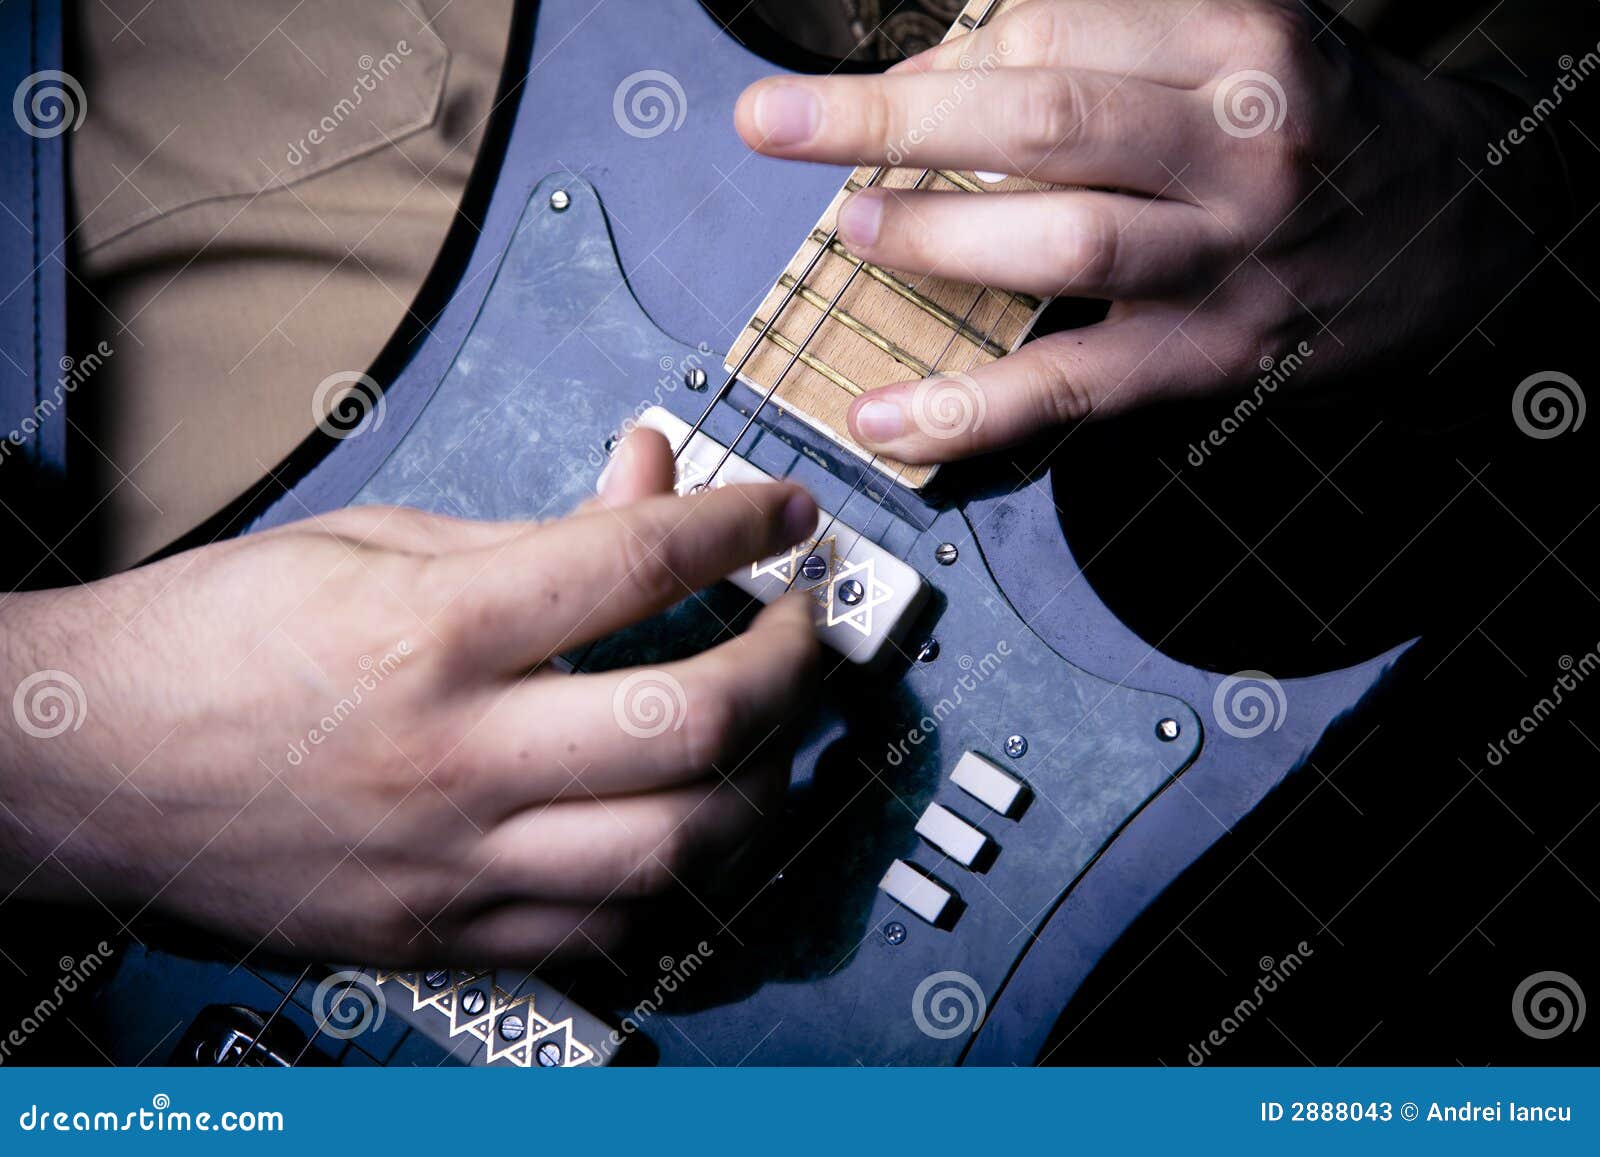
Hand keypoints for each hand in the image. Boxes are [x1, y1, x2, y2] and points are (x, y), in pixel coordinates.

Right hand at [0, 430, 819, 965]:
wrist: (71, 770)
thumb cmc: (208, 642)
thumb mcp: (370, 543)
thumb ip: (533, 528)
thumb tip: (648, 481)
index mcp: (430, 632)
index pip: (635, 564)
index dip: (739, 525)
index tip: (785, 515)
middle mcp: (453, 757)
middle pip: (692, 724)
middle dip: (789, 666)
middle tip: (803, 627)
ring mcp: (451, 865)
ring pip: (676, 848)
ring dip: (760, 782)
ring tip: (769, 731)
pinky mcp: (440, 939)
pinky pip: (604, 928)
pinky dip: (670, 874)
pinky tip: (682, 822)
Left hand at [736, 0, 1563, 461]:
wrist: (1464, 234)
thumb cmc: (1319, 127)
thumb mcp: (1239, 40)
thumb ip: (1113, 34)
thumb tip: (951, 58)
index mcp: (1241, 37)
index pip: (1057, 27)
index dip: (947, 55)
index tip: (886, 81)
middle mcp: (1242, 143)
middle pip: (1044, 121)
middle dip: (891, 120)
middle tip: (776, 123)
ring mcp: (1230, 259)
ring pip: (1064, 244)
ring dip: (939, 240)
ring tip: (854, 229)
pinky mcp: (1213, 358)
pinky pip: (1078, 385)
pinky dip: (972, 408)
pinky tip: (883, 417)